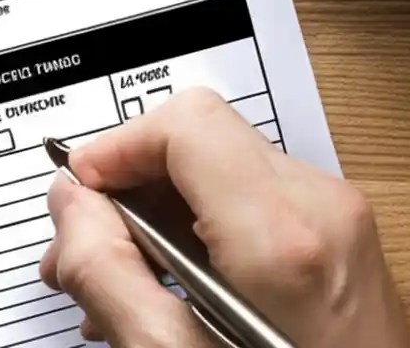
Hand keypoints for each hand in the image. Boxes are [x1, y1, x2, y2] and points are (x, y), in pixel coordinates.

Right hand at [40, 89, 409, 347]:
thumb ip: (108, 274)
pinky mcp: (338, 234)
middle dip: (128, 185)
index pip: (186, 124)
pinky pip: (250, 198)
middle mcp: (321, 208)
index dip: (117, 147)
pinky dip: (196, 228)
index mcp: (283, 236)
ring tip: (120, 281)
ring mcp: (338, 217)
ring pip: (220, 167)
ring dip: (157, 210)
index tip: (81, 191)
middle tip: (85, 249)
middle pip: (199, 139)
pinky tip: (171, 285)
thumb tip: (72, 204)